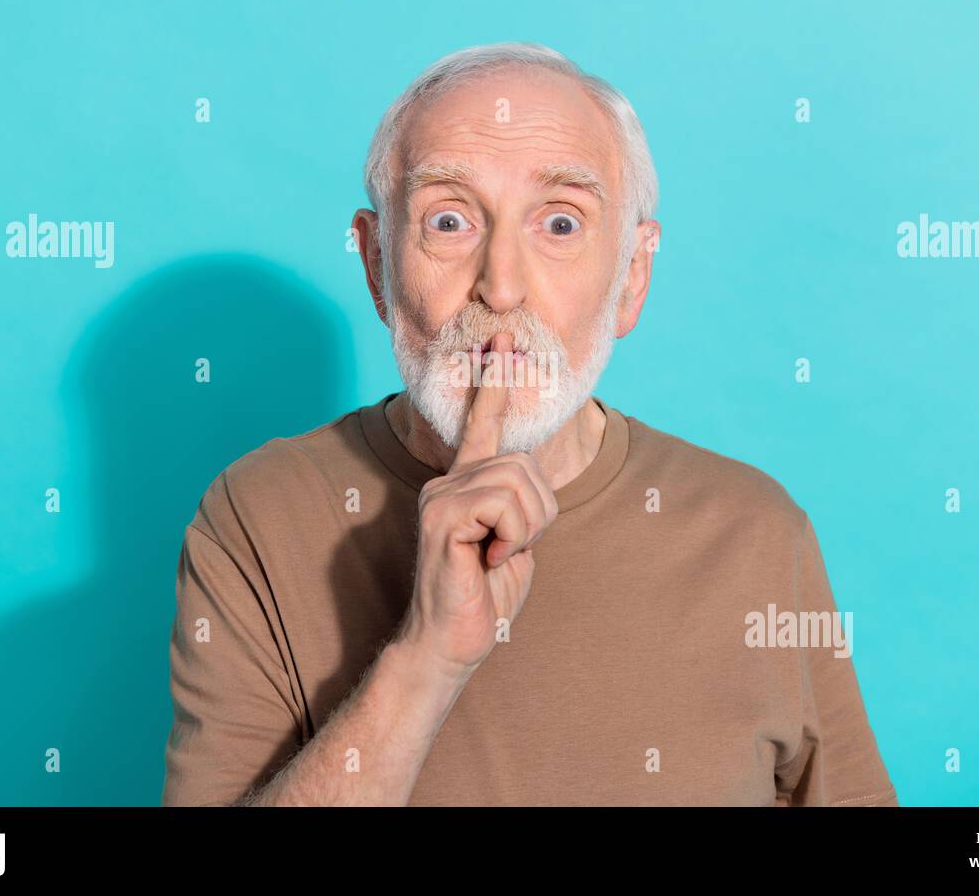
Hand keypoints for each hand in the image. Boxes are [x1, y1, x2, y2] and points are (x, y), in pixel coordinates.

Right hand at [399, 331, 559, 678]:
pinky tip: (488, 561)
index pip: (483, 423)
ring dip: (527, 529)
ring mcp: (440, 495)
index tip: (502, 338)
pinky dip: (514, 539)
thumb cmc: (485, 595)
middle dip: (538, 514)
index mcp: (466, 484)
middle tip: (511, 550)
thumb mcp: (516, 539)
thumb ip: (520, 502)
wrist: (453, 640)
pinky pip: (504, 506)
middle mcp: (447, 481)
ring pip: (518, 483)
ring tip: (498, 556)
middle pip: (524, 466)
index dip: (494, 381)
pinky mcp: (441, 516)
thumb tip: (530, 479)